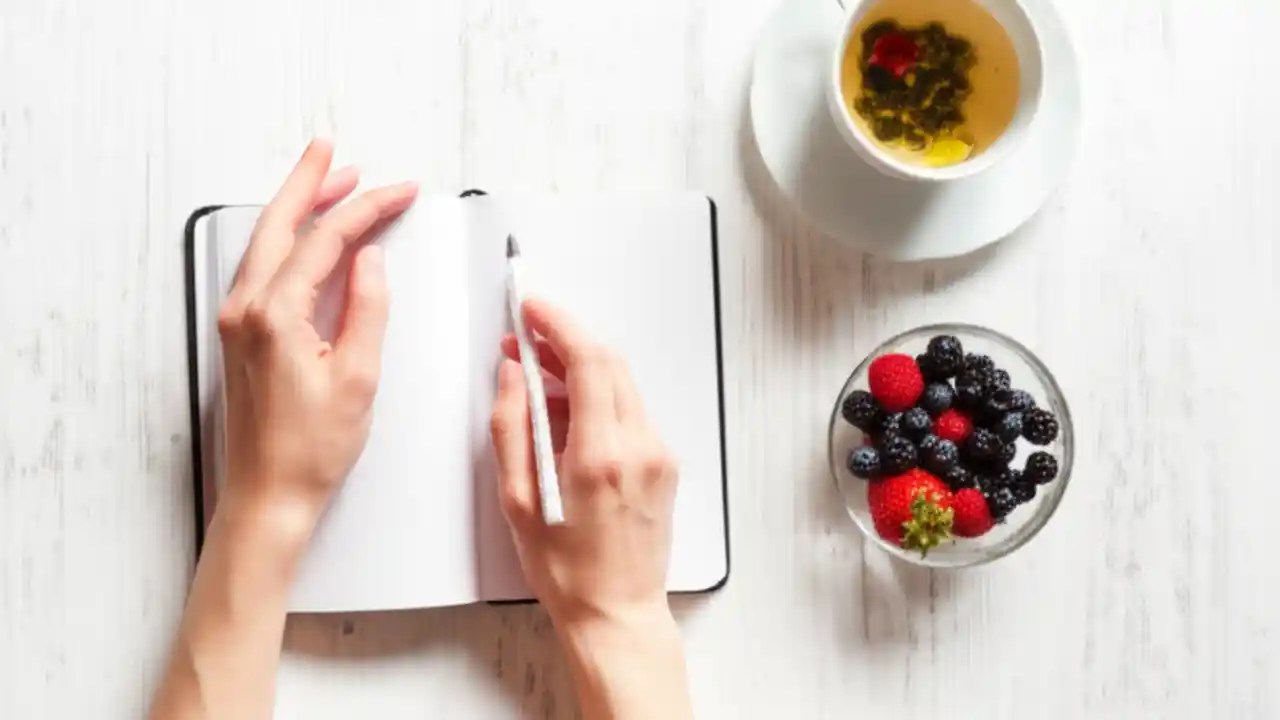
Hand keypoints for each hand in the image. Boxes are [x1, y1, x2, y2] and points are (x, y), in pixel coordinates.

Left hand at [216, 139, 417, 530]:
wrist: (268, 496)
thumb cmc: (311, 449)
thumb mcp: (358, 377)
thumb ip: (367, 309)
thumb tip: (370, 261)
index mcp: (276, 315)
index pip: (326, 241)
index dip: (367, 209)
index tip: (400, 191)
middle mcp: (246, 310)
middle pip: (279, 225)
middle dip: (310, 183)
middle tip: (335, 152)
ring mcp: (237, 323)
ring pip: (265, 243)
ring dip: (296, 208)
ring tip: (328, 183)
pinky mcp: (240, 338)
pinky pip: (261, 269)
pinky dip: (286, 242)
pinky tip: (305, 238)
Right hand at [491, 300, 693, 719]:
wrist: (616, 612)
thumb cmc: (565, 570)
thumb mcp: (517, 500)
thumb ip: (512, 428)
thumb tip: (514, 375)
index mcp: (601, 456)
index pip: (590, 361)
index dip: (559, 325)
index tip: (532, 310)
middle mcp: (640, 447)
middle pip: (610, 363)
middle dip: (566, 342)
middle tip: (525, 343)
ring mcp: (659, 454)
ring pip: (622, 384)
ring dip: (581, 370)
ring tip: (538, 380)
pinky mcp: (665, 463)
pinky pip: (630, 411)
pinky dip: (598, 398)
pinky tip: (566, 414)